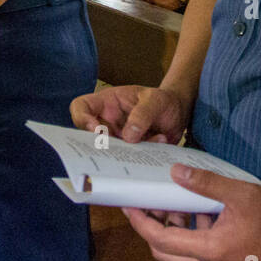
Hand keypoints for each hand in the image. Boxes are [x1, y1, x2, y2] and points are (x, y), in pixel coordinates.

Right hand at [70, 84, 189, 144]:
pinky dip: (144, 156)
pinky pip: (128, 161)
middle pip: (89, 137)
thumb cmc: (163, 101)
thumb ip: (143, 113)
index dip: (82, 119)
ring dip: (128, 151)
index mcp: (107, 103)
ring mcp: (118, 140)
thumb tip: (129, 136)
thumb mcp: (156, 100)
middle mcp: (108, 123)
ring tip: (148, 141)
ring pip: (109, 153)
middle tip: (121, 147)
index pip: (81, 107)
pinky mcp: (130, 154)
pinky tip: (160, 140)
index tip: (96, 131)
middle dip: (102, 145)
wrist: (179, 114)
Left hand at [122, 166, 260, 260]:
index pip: (162, 240)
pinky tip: (203, 212)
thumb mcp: (239, 193)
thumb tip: (175, 172)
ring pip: (183, 254)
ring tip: (176, 202)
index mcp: (210, 250)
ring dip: (175, 231)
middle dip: (153, 227)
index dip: (142, 223)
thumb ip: (205, 183)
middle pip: (166, 252)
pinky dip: (193, 235)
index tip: (129, 206)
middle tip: (147, 203)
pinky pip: (199, 254)